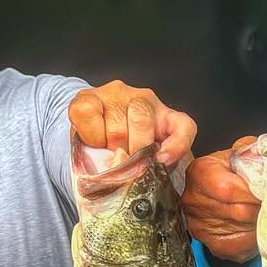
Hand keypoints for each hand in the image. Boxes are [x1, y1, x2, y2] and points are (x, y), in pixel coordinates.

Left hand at [68, 81, 196, 168]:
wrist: (118, 149)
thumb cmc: (99, 151)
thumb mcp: (86, 153)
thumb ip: (91, 159)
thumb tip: (110, 172)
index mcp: (90, 100)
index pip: (84, 111)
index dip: (91, 137)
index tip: (97, 151)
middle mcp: (118, 93)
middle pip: (116, 124)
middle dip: (119, 153)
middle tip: (120, 167)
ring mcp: (146, 101)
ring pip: (143, 120)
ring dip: (140, 151)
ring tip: (138, 164)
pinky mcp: (171, 115)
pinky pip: (182, 127)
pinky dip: (174, 147)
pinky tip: (163, 160)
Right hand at [181, 137, 260, 264]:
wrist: (219, 190)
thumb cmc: (231, 171)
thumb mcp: (240, 154)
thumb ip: (251, 153)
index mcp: (199, 172)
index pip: (227, 189)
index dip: (252, 191)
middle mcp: (193, 201)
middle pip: (240, 211)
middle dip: (261, 206)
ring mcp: (200, 226)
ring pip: (245, 228)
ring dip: (261, 220)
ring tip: (266, 209)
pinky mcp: (214, 245)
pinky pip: (243, 245)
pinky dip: (255, 236)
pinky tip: (258, 223)